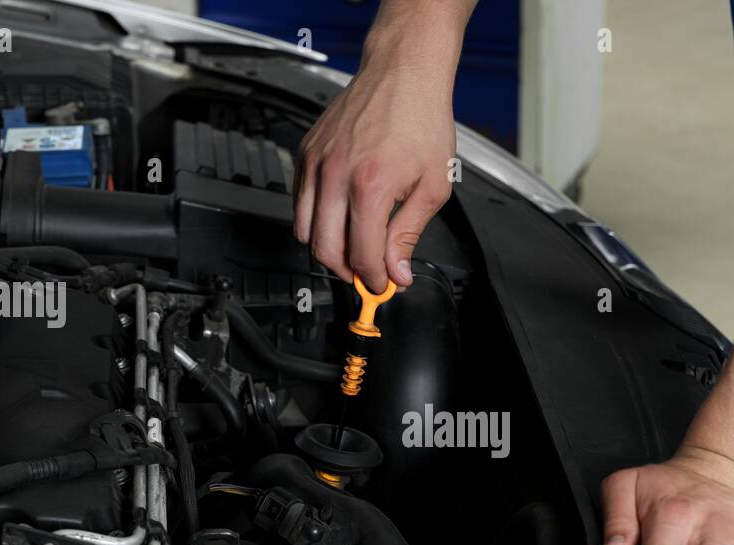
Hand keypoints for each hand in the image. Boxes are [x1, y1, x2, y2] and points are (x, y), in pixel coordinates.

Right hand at [293, 38, 455, 293]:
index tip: (383, 283)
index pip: (362, 255)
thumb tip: (397, 271)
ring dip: (328, 249)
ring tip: (353, 248)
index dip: (373, 279)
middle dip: (347, 271)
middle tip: (366, 273)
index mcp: (370, 186)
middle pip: (324, 250)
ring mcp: (315, 163)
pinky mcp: (305, 153)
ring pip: (305, 231)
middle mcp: (335, 175)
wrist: (403, 73)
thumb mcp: (433, 186)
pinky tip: (340, 218)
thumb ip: (409, 234)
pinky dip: (315, 221)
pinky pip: (299, 204)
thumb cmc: (421, 119)